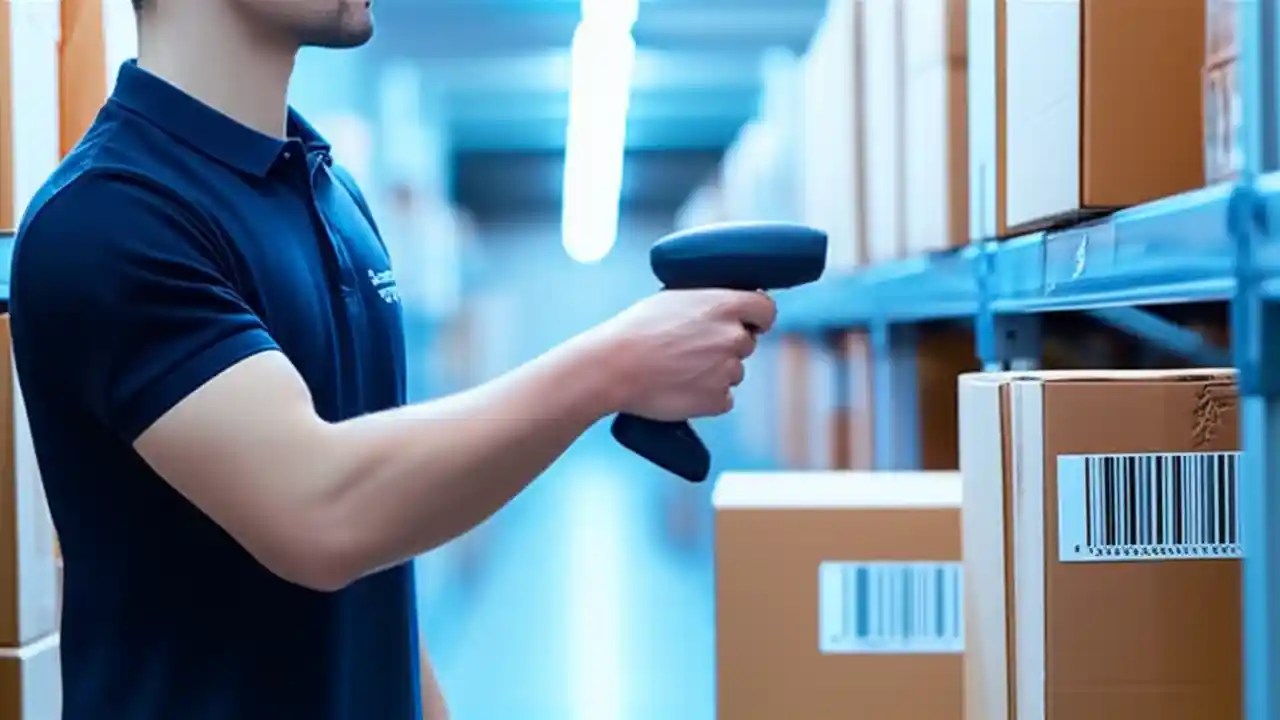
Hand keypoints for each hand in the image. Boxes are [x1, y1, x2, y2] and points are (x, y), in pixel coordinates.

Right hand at [592, 289, 776, 420]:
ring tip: (678, 370)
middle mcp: (732, 337)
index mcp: (724, 305)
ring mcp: (727, 370)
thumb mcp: (671, 299)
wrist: (612, 368)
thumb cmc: (634, 331)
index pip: (766, 309)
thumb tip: (720, 307)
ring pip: (733, 372)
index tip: (751, 323)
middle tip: (694, 349)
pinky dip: (708, 397)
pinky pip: (723, 399)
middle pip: (746, 343)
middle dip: (727, 346)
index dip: (758, 317)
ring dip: (715, 373)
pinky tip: (681, 389)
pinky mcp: (717, 400)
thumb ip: (704, 303)